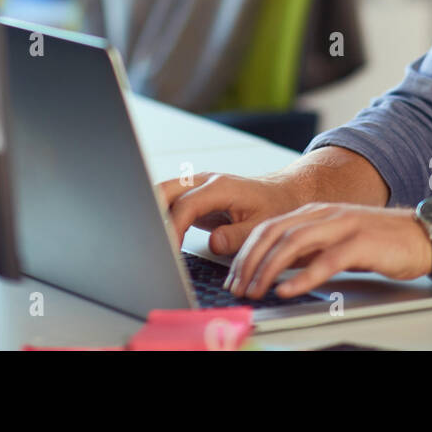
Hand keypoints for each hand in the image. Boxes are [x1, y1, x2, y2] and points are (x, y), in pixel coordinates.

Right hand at [157, 171, 306, 254]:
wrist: (281, 193)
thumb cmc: (274, 207)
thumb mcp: (262, 225)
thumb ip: (238, 235)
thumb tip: (214, 242)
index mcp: (220, 187)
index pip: (185, 206)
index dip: (173, 229)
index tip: (168, 250)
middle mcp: (204, 182)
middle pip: (164, 191)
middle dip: (151, 214)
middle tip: (150, 243)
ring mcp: (197, 186)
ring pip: (162, 193)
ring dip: (153, 213)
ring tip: (150, 240)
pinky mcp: (195, 196)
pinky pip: (170, 202)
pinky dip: (161, 215)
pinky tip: (160, 236)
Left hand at [224, 203, 431, 299]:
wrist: (422, 235)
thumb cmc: (378, 241)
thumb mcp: (334, 241)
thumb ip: (306, 249)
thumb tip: (273, 267)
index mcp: (313, 212)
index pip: (267, 228)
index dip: (245, 253)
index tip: (234, 277)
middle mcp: (323, 214)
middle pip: (274, 233)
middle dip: (250, 261)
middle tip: (237, 287)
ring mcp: (341, 225)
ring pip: (293, 243)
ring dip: (269, 269)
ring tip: (256, 290)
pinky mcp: (360, 242)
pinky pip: (326, 260)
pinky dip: (303, 276)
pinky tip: (288, 290)